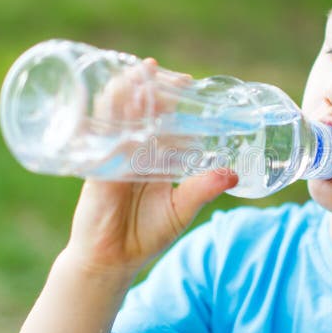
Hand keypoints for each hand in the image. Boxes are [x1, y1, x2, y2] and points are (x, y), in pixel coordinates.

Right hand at [65, 59, 238, 274]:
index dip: (172, 100)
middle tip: (160, 69)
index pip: (162, 121)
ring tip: (139, 73)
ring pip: (117, 118)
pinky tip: (114, 100)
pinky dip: (108, 118)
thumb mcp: (181, 209)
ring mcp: (112, 159)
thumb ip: (203, 189)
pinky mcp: (98, 171)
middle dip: (148, 88)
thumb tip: (233, 174)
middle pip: (138, 112)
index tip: (188, 82)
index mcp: (152, 158)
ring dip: (126, 93)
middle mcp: (131, 154)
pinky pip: (101, 139)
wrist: (112, 262)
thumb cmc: (145, 235)